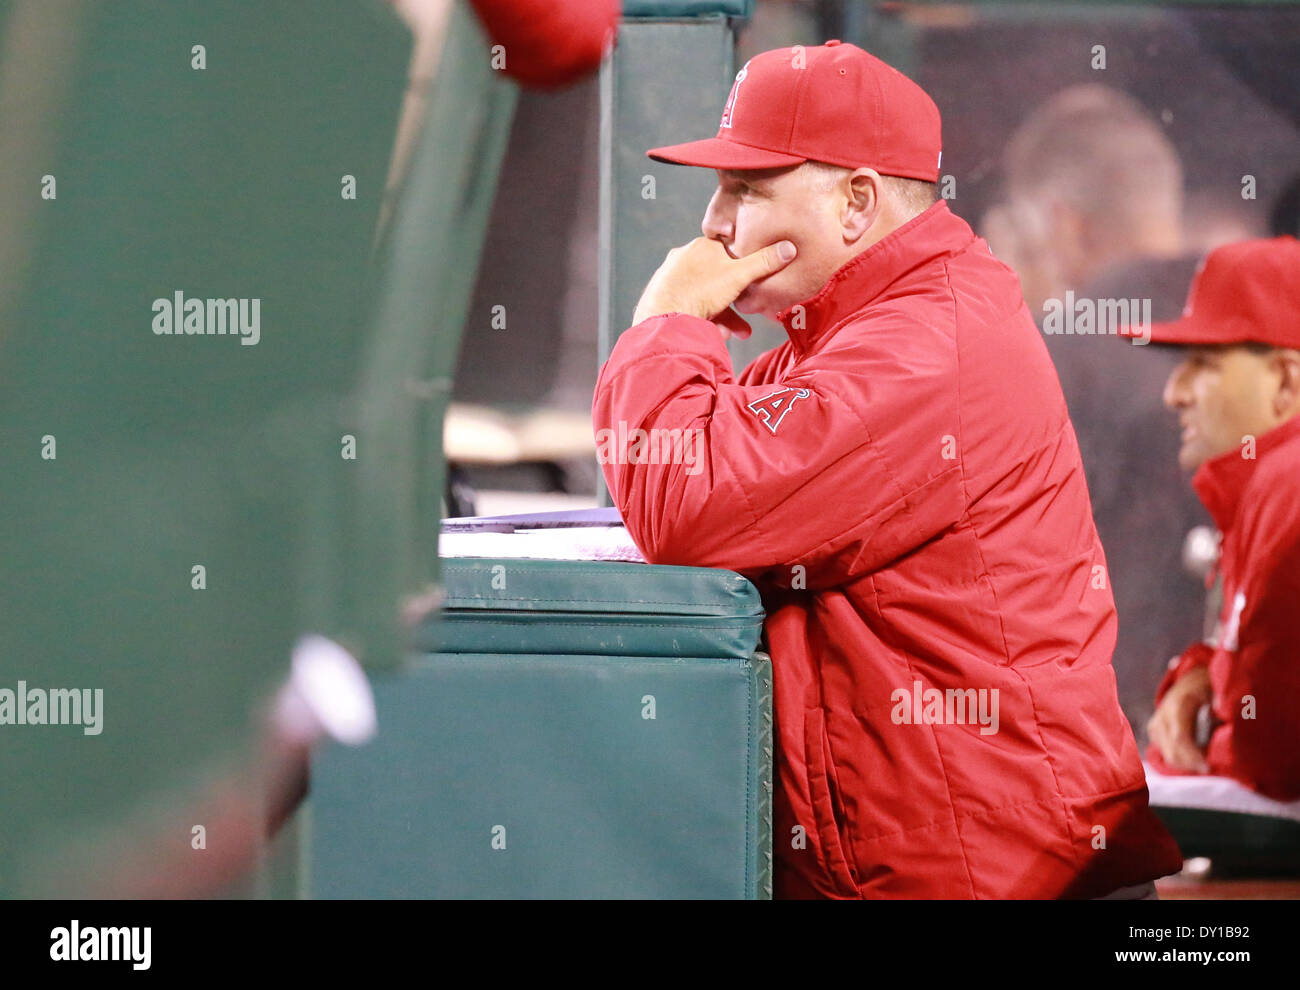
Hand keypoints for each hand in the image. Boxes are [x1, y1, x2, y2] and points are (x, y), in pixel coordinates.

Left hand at [631, 237, 796, 338]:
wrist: (663, 318)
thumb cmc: (700, 292)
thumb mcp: (739, 276)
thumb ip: (764, 263)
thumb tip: (789, 248)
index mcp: (701, 245)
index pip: (728, 252)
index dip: (743, 270)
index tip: (752, 286)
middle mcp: (683, 257)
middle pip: (717, 278)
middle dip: (735, 302)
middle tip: (746, 320)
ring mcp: (671, 277)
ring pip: (704, 295)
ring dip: (722, 316)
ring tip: (733, 334)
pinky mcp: (663, 296)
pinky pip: (689, 305)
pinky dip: (704, 319)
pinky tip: (714, 334)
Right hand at [1147, 664, 1212, 772]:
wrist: (1191, 680)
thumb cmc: (1208, 687)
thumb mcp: (1218, 689)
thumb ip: (1221, 700)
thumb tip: (1220, 710)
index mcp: (1178, 704)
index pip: (1180, 737)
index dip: (1193, 755)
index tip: (1209, 765)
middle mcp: (1163, 714)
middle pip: (1172, 750)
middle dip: (1191, 764)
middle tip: (1209, 768)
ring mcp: (1156, 723)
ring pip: (1167, 754)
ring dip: (1186, 763)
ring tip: (1204, 763)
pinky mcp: (1154, 731)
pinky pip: (1166, 752)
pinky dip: (1181, 759)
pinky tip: (1195, 757)